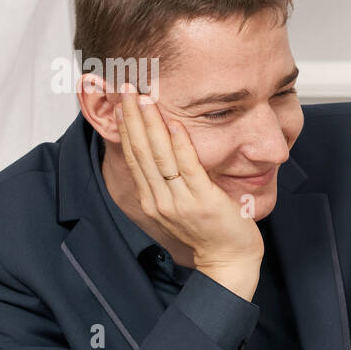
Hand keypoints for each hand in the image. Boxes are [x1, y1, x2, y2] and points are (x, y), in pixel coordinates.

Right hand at [114, 83, 262, 267]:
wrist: (230, 261)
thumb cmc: (211, 231)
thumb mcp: (182, 204)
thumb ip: (171, 182)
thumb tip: (166, 153)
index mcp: (152, 200)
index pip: (134, 157)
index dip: (126, 128)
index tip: (121, 103)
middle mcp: (160, 201)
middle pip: (139, 152)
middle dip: (131, 118)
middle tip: (125, 88)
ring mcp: (179, 202)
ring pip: (158, 157)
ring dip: (149, 124)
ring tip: (143, 97)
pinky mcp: (202, 201)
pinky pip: (188, 168)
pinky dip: (180, 144)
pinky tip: (174, 123)